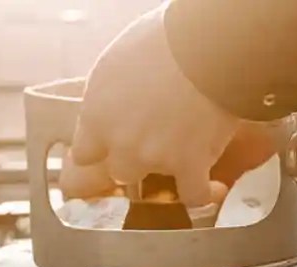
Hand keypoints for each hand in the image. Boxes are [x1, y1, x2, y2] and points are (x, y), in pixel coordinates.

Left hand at [64, 6, 273, 206]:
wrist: (204, 47)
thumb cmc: (161, 42)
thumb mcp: (115, 63)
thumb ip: (106, 95)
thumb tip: (111, 104)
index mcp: (97, 116)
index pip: (84, 154)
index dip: (100, 149)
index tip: (109, 144)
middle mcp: (120, 143)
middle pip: (118, 170)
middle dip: (132, 158)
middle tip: (151, 140)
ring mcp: (154, 159)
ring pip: (152, 179)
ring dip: (164, 168)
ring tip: (183, 152)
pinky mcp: (190, 166)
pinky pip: (194, 194)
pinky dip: (204, 192)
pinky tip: (212, 188)